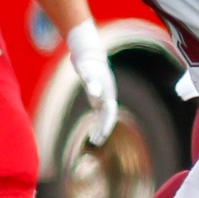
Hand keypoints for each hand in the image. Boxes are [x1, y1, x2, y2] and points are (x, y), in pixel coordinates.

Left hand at [65, 20, 118, 146]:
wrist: (89, 56)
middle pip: (108, 117)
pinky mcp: (97, 98)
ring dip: (99, 128)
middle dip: (103, 129)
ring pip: (103, 117)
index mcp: (108, 94)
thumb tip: (95, 93)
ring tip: (93, 140)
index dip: (107, 124)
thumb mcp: (88, 73)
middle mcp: (108, 97)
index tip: (102, 134)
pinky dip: (95, 122)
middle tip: (96, 141)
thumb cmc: (88, 64)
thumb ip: (91, 82)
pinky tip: (91, 131)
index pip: (110, 113)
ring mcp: (103, 98)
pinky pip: (98, 114)